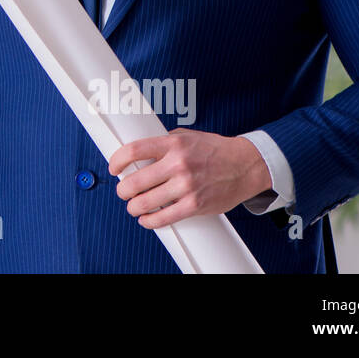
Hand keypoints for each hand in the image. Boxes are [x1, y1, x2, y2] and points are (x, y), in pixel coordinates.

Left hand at [108, 129, 272, 229]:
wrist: (244, 165)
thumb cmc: (214, 150)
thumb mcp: (186, 136)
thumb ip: (163, 143)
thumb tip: (139, 154)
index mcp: (173, 143)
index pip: (134, 151)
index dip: (117, 161)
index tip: (114, 168)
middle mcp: (178, 164)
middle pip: (136, 181)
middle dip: (123, 190)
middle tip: (123, 191)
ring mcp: (187, 186)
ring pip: (146, 202)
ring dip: (134, 207)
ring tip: (134, 206)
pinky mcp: (195, 205)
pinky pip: (165, 218)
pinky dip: (150, 221)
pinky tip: (146, 219)